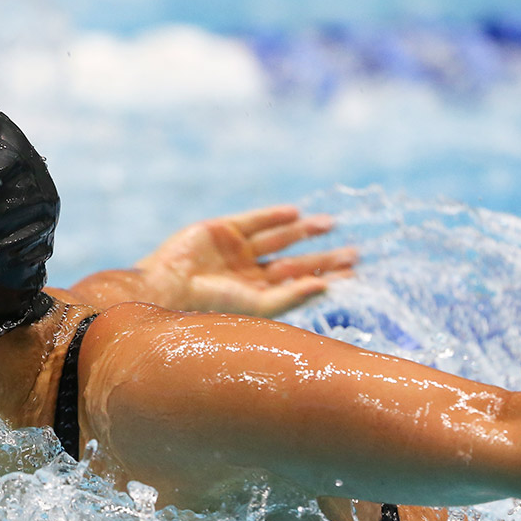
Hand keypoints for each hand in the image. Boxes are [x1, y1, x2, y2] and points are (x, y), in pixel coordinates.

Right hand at [134, 205, 357, 316]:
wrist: (167, 288)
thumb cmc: (210, 306)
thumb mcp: (257, 306)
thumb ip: (291, 297)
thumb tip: (326, 287)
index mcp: (257, 297)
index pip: (298, 286)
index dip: (325, 278)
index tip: (352, 274)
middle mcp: (248, 274)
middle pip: (294, 263)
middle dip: (321, 258)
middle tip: (353, 253)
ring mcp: (234, 251)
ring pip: (277, 239)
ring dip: (303, 231)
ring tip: (329, 224)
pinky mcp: (220, 230)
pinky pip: (253, 221)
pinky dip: (273, 216)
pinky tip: (295, 213)